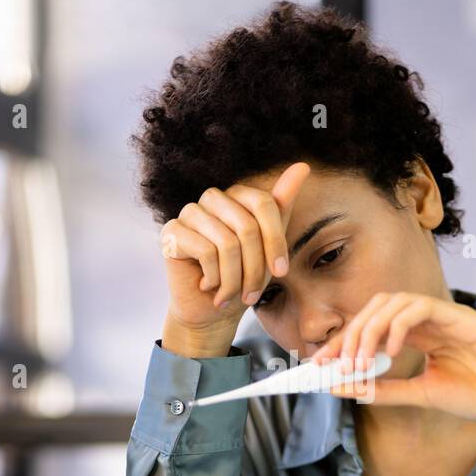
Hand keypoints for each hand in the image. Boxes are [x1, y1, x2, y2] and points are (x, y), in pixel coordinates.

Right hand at [159, 162, 310, 354]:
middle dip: (255, 268)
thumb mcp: (269, 245)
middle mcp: (212, 198)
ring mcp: (190, 212)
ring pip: (227, 244)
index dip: (276, 241)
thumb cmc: (241, 278)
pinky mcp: (171, 231)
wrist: (209, 311)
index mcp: (236, 195)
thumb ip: (282, 205)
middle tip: (250, 294)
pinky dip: (214, 279)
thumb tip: (303, 165)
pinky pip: (206, 252)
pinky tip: (208, 286)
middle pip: (247, 227)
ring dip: (234, 280)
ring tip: (230, 294)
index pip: (264, 204)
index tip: (280, 272)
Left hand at [311, 291, 475, 453]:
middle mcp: (430, 319)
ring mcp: (447, 315)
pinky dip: (398, 326)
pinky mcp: (463, 318)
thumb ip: (385, 390)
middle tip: (333, 362)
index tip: (321, 365)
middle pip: (377, 307)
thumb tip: (344, 387)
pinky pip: (421, 308)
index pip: (372, 324)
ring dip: (369, 329)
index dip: (344, 341)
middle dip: (349, 333)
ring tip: (360, 360)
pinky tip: (389, 351)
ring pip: (394, 302)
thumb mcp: (422, 395)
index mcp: (420, 334)